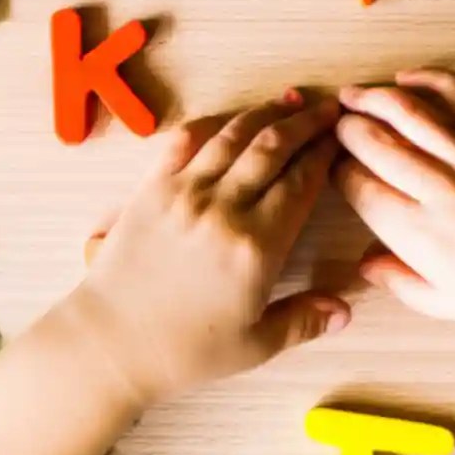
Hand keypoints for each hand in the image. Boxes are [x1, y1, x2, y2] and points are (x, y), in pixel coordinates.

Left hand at [72, 91, 349, 404]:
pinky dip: (213, 124)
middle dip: (305, 123)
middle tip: (327, 109)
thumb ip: (302, 321)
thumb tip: (344, 311)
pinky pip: (186, 141)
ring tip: (289, 103)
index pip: (301, 183)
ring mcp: (185, 193)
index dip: (324, 155)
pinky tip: (230, 121)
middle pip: (273, 148)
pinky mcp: (152, 189)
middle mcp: (224, 209)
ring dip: (265, 115)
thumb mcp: (253, 346)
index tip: (340, 139)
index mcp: (257, 247)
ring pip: (233, 136)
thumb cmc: (182, 352)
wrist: (110, 342)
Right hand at [331, 68, 454, 331]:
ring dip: (370, 98)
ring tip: (352, 95)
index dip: (337, 171)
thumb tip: (363, 263)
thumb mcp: (446, 303)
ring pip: (406, 111)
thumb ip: (398, 280)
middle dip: (346, 129)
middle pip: (372, 142)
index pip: (358, 187)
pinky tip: (406, 80)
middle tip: (337, 126)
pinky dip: (426, 78)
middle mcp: (439, 189)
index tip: (334, 167)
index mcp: (418, 234)